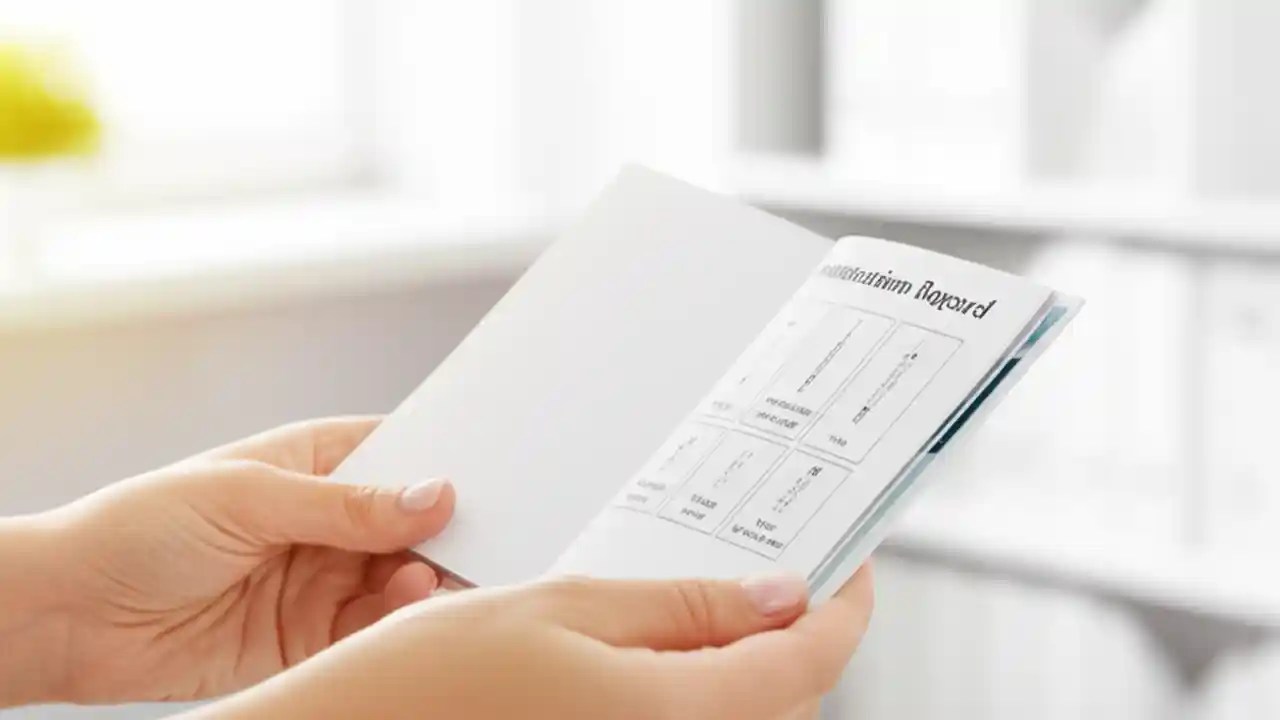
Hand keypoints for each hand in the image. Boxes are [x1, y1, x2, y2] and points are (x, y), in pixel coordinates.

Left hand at [2, 416, 453, 705]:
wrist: (72, 614)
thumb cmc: (142, 526)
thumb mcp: (249, 497)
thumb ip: (346, 504)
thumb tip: (435, 496)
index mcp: (315, 462)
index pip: (400, 454)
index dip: (445, 464)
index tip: (491, 477)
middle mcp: (328, 520)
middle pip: (413, 522)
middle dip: (446, 530)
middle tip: (479, 538)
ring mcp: (323, 578)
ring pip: (402, 577)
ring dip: (423, 578)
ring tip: (424, 578)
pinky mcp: (312, 636)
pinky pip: (371, 630)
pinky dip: (395, 623)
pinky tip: (402, 609)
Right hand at [197, 566, 873, 719]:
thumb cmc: (424, 683)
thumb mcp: (558, 609)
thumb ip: (676, 605)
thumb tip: (774, 595)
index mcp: (671, 716)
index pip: (807, 662)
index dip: (844, 608)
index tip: (854, 562)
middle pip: (783, 698)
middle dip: (798, 632)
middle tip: (780, 562)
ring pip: (738, 718)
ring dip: (749, 661)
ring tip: (716, 592)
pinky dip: (699, 689)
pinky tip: (662, 644)